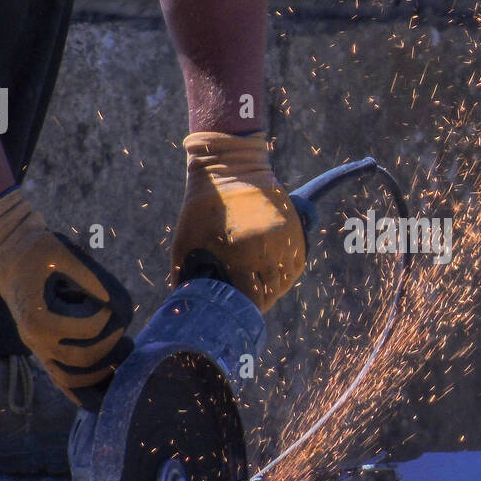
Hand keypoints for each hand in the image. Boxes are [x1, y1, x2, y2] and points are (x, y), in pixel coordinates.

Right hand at [0, 189, 133, 405]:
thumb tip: (123, 308)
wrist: (9, 254)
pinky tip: (102, 393)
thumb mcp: (68, 254)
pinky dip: (81, 390)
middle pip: (83, 360)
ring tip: (123, 353)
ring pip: (71, 378)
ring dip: (101, 372)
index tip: (116, 303)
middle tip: (128, 334)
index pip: (89, 330)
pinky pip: (60, 379)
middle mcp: (35, 339)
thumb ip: (96, 280)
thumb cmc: (40, 250)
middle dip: (112, 347)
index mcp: (40, 318)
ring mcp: (37, 347)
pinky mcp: (43, 349)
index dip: (111, 317)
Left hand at [169, 132, 305, 312]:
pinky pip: (297, 263)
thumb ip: (184, 273)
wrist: (230, 168)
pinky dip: (289, 274)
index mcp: (239, 255)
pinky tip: (277, 277)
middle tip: (250, 305)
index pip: (251, 298)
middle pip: (271, 293)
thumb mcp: (185, 241)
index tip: (239, 311)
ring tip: (264, 292)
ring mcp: (284, 239)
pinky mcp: (294, 229)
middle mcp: (266, 249)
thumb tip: (185, 300)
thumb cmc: (202, 207)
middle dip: (261, 302)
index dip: (246, 309)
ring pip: (287, 280)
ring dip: (276, 290)